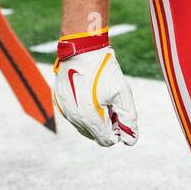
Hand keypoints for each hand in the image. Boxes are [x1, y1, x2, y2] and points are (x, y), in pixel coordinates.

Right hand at [53, 29, 137, 146]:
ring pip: (83, 126)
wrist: (83, 48)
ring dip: (95, 117)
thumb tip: (131, 140)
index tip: (120, 113)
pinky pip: (74, 114)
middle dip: (106, 124)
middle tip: (112, 103)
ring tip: (102, 97)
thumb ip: (128, 117)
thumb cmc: (104, 69)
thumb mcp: (122, 92)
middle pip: (94, 135)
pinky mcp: (59, 101)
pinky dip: (84, 110)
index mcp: (89, 117)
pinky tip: (91, 93)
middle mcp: (73, 117)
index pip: (106, 140)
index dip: (117, 131)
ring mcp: (64, 109)